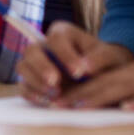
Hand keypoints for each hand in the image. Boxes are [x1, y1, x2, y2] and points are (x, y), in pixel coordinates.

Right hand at [17, 21, 132, 105]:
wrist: (104, 75)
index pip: (55, 39)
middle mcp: (44, 46)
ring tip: (54, 94)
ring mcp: (35, 64)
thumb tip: (86, 68)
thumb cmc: (106, 61)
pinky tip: (46, 101)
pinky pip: (23, 86)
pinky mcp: (32, 81)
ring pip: (23, 67)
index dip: (64, 55)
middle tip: (56, 82)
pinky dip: (31, 94)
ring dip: (35, 81)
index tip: (78, 73)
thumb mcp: (110, 56)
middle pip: (32, 50)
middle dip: (42, 67)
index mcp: (62, 33)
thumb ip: (100, 58)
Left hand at [54, 58, 133, 109]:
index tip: (54, 100)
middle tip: (55, 105)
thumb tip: (110, 109)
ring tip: (78, 107)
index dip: (76, 90)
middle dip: (78, 95)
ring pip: (123, 88)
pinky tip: (126, 109)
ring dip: (99, 97)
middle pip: (104, 83)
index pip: (100, 81)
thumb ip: (132, 94)